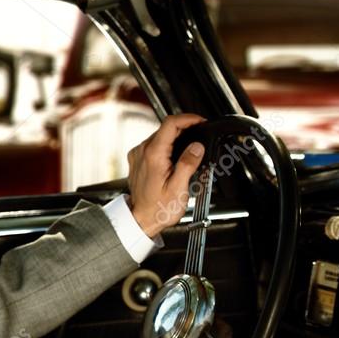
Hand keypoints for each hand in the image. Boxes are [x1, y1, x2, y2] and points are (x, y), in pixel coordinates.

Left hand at [126, 113, 205, 237]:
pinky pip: (154, 146)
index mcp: (153, 154)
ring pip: (160, 137)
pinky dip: (167, 147)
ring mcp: (138, 154)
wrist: (141, 219)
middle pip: (166, 129)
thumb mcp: (179, 187)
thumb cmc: (158, 208)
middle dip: (185, 130)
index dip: (188, 118)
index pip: (170, 124)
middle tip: (200, 138)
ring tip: (191, 151)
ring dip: (176, 139)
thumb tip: (197, 147)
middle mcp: (142, 151)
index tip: (200, 121)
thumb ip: (188, 164)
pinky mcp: (137, 159)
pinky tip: (176, 158)